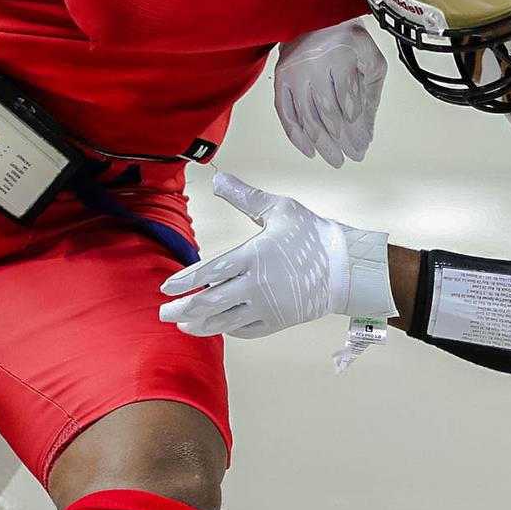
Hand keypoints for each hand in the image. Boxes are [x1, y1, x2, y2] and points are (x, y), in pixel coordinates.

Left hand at [158, 172, 394, 338]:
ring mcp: (267, 306)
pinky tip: (218, 326)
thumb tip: (217, 179)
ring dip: (199, 324)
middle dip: (182, 309)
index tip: (165, 287)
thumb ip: (245, 196)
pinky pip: (246, 330)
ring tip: (184, 324)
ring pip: (223, 322)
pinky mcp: (278, 321)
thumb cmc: (312, 233)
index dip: (184, 281)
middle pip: (209, 302)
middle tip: (164, 312)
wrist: (346, 266)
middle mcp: (256, 285)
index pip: (208, 272)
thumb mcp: (278, 208)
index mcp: (253, 256)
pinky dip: (228, 329)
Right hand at [273, 19, 386, 166]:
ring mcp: (294, 72)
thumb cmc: (347, 38)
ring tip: (334, 158)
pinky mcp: (281, 79)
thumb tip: (366, 131)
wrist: (318, 17)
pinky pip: (286, 114)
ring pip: (308, 118)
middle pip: (329, 115)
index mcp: (341, 56)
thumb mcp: (370, 61)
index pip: (349, 105)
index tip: (363, 146)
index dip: (357, 131)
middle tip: (351, 157)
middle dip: (342, 142)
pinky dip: (297, 136)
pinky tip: (309, 149)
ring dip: (322, 144)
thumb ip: (370, 96)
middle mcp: (314, 64)